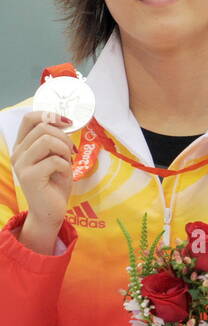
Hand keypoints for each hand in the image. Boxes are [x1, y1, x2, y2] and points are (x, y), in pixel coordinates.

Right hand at [12, 111, 75, 254]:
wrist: (51, 210)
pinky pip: (54, 161)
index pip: (30, 118)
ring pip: (47, 141)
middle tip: (70, 152)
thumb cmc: (55, 183)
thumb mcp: (56, 157)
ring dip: (64, 150)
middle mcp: (18, 153)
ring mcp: (21, 165)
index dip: (50, 114)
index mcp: (23, 146)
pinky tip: (63, 175)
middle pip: (43, 128)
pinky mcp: (29, 176)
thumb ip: (54, 141)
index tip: (68, 123)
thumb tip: (65, 122)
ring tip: (66, 162)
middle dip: (64, 137)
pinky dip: (66, 166)